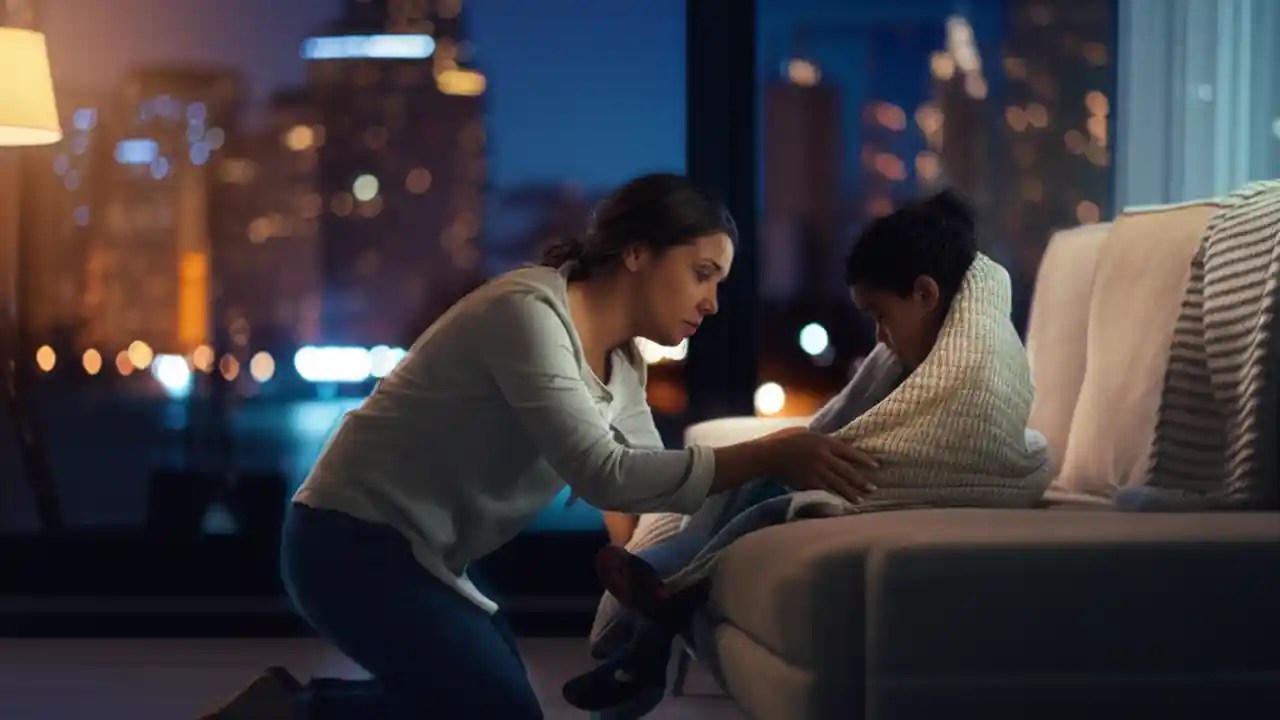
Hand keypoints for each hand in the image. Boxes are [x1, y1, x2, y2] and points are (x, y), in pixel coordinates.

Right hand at [758, 429, 878, 502]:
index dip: (864, 459)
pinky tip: (843, 503)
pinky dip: (835, 497)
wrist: (768, 455)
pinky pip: (826, 491)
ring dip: (852, 492)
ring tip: (862, 499)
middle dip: (861, 481)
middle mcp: (823, 457)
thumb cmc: (783, 440)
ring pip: (838, 484)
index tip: (876, 465)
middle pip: (847, 471)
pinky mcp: (808, 483)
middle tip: (873, 488)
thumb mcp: (805, 432)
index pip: (849, 452)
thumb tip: (835, 441)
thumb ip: (820, 438)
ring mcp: (816, 471)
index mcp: (823, 442)